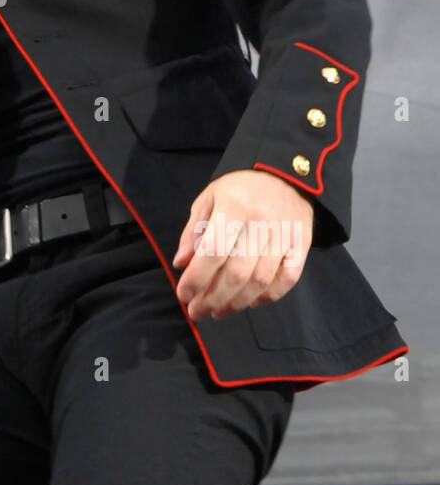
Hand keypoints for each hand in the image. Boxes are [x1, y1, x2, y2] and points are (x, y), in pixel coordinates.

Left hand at [171, 170, 313, 320]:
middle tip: (198, 312)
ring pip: (260, 280)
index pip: (213, 250)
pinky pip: (288, 278)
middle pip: (236, 272)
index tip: (183, 295)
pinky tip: (250, 302)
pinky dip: (269, 296)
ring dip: (236, 302)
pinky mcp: (302, 243)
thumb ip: (194, 230)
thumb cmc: (241, 188)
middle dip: (213, 298)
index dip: (197, 278)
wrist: (285, 172)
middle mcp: (262, 222)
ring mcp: (285, 234)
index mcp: (235, 206)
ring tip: (218, 311)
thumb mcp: (210, 197)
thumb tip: (181, 263)